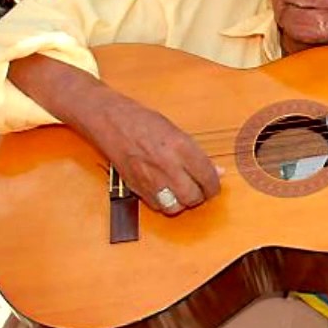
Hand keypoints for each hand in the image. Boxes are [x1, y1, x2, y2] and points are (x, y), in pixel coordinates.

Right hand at [82, 92, 221, 215]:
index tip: (215, 184)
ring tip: (184, 192)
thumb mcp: (177, 132)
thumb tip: (217, 172)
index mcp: (180, 147)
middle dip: (201, 196)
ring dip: (183, 202)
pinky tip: (167, 191)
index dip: (215, 185)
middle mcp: (166, 165)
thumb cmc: (144, 121)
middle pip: (193, 196)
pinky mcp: (136, 187)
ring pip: (175, 206)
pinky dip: (165, 203)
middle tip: (202, 190)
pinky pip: (158, 206)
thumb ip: (197, 154)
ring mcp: (150, 178)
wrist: (111, 121)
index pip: (207, 176)